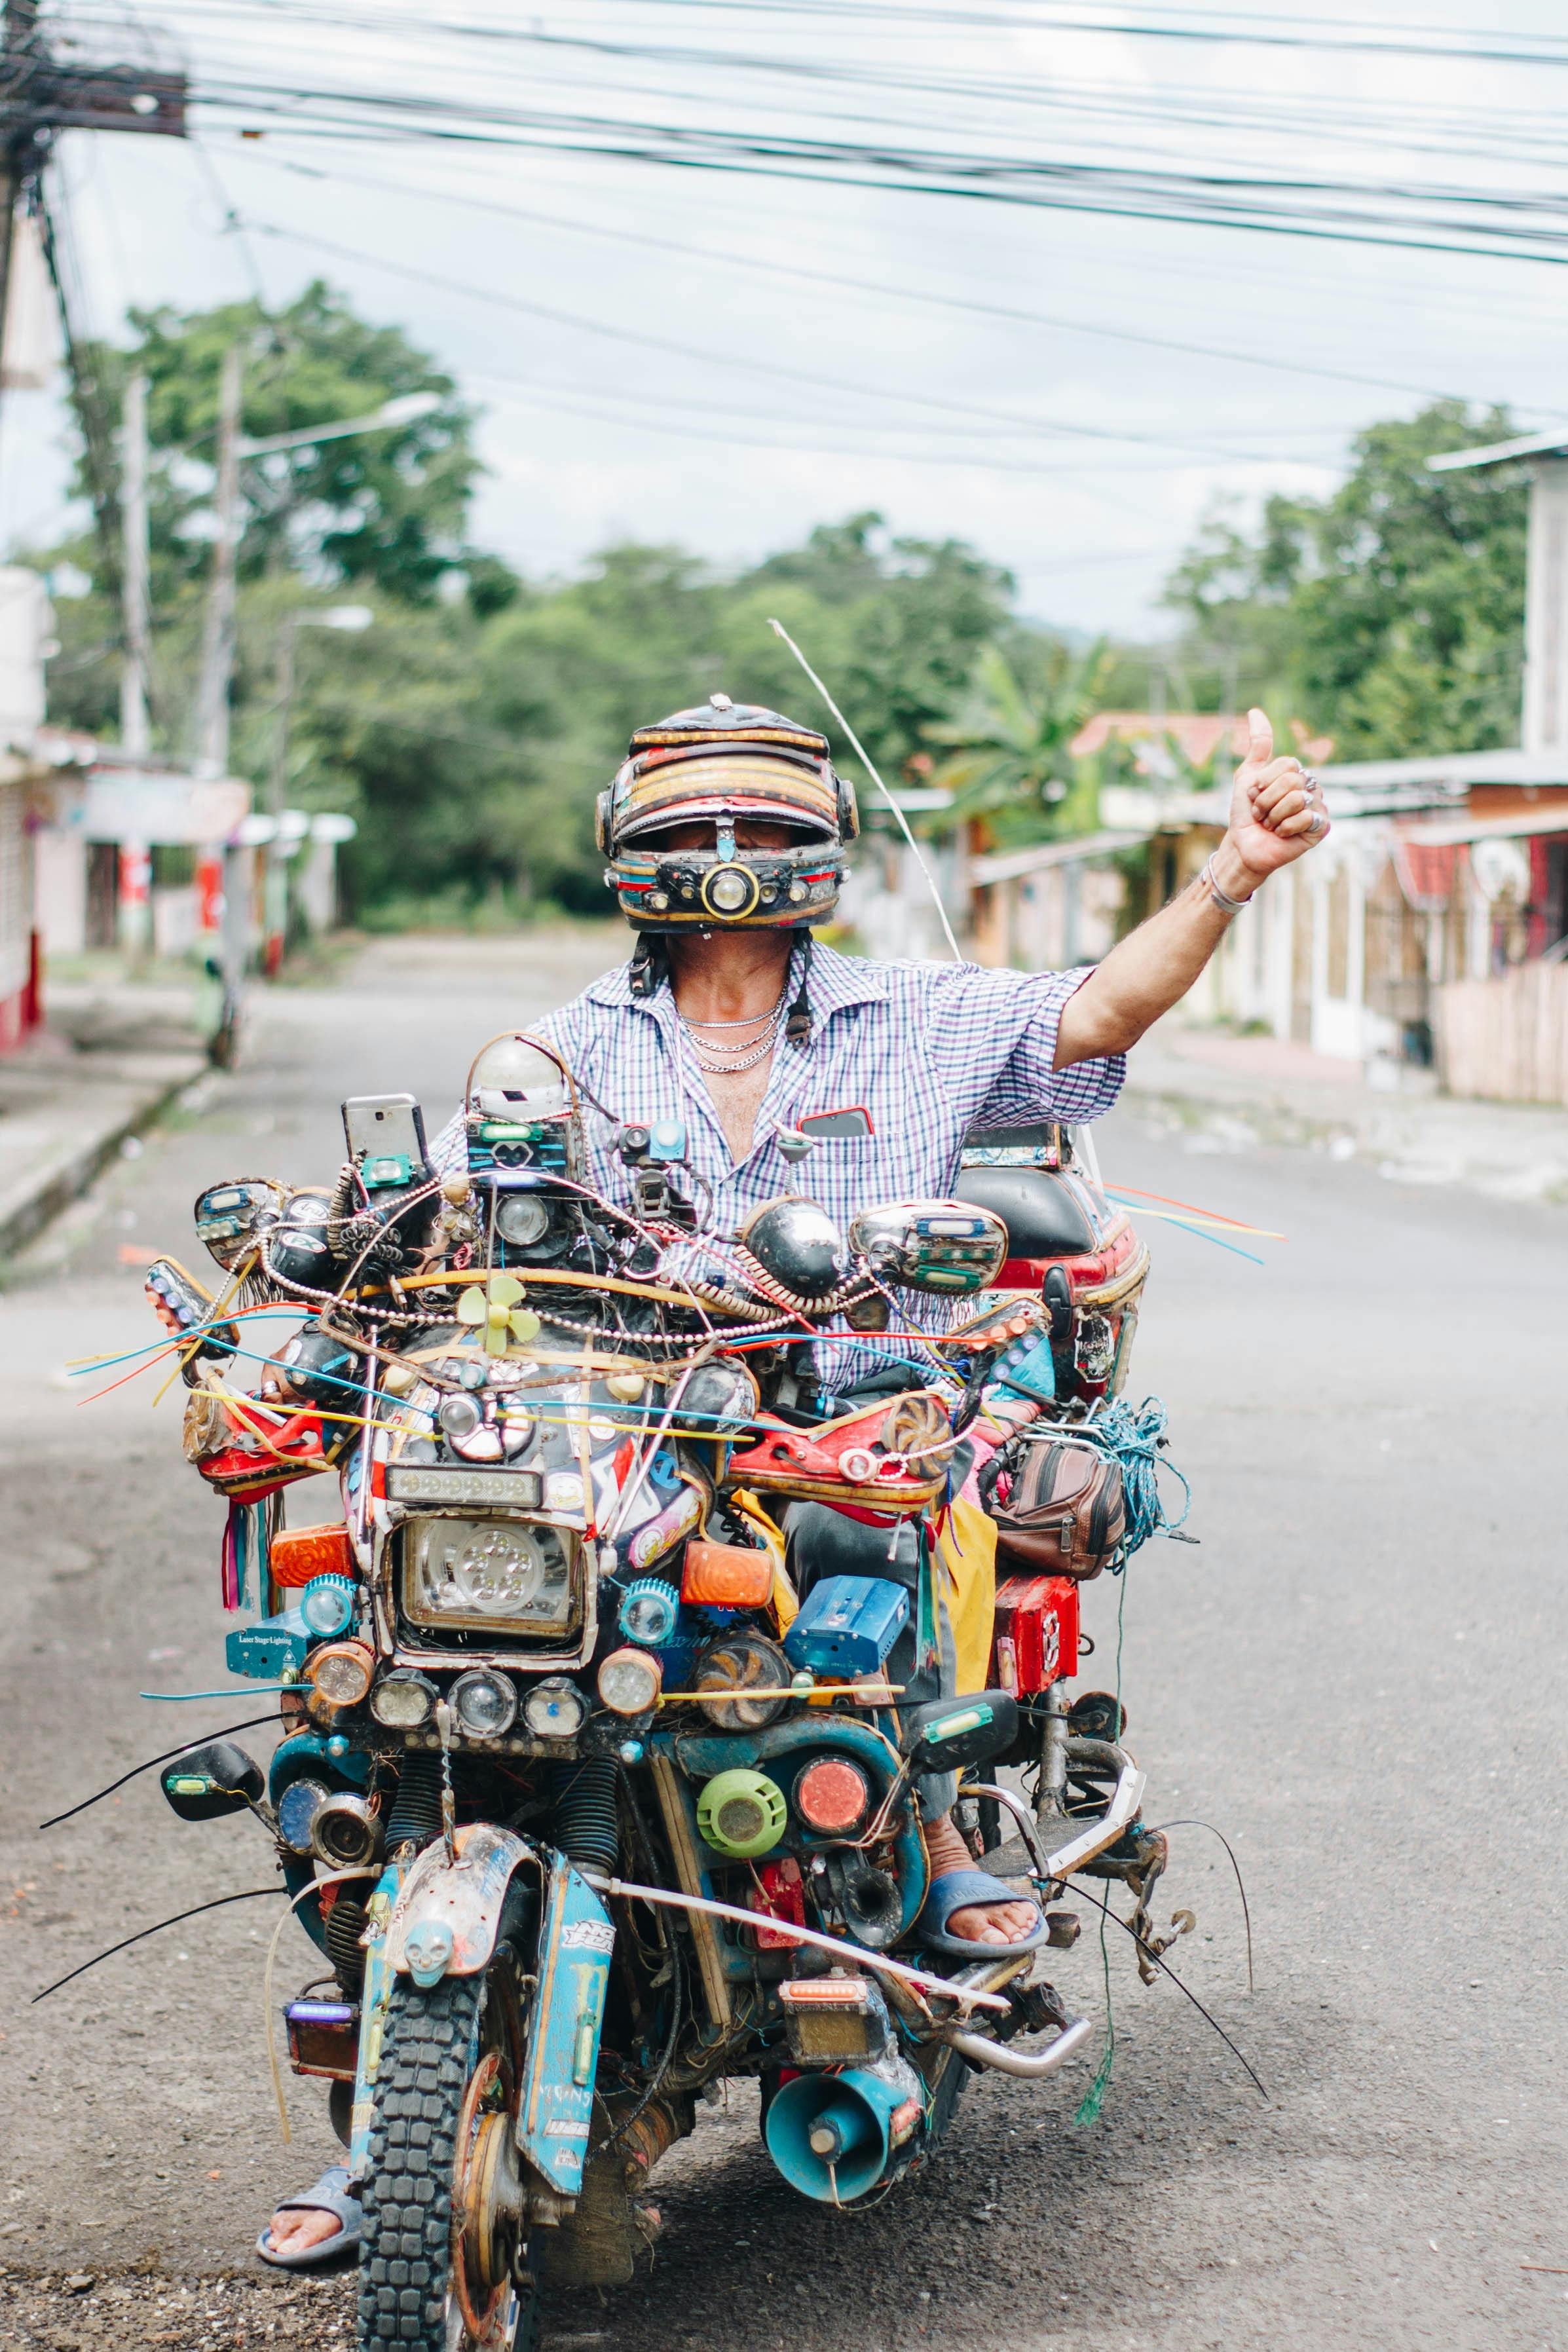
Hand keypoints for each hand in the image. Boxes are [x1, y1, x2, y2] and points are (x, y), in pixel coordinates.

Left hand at [1224, 707, 1329, 887]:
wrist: (1243, 845)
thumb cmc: (1245, 813)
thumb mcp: (1248, 775)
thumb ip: (1258, 745)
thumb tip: (1255, 711)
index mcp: (1296, 773)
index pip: (1287, 765)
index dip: (1264, 782)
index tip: (1255, 795)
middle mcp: (1311, 787)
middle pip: (1291, 780)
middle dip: (1267, 800)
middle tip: (1262, 814)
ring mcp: (1319, 806)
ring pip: (1297, 798)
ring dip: (1274, 815)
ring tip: (1271, 824)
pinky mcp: (1322, 827)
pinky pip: (1306, 817)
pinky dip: (1286, 827)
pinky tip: (1282, 834)